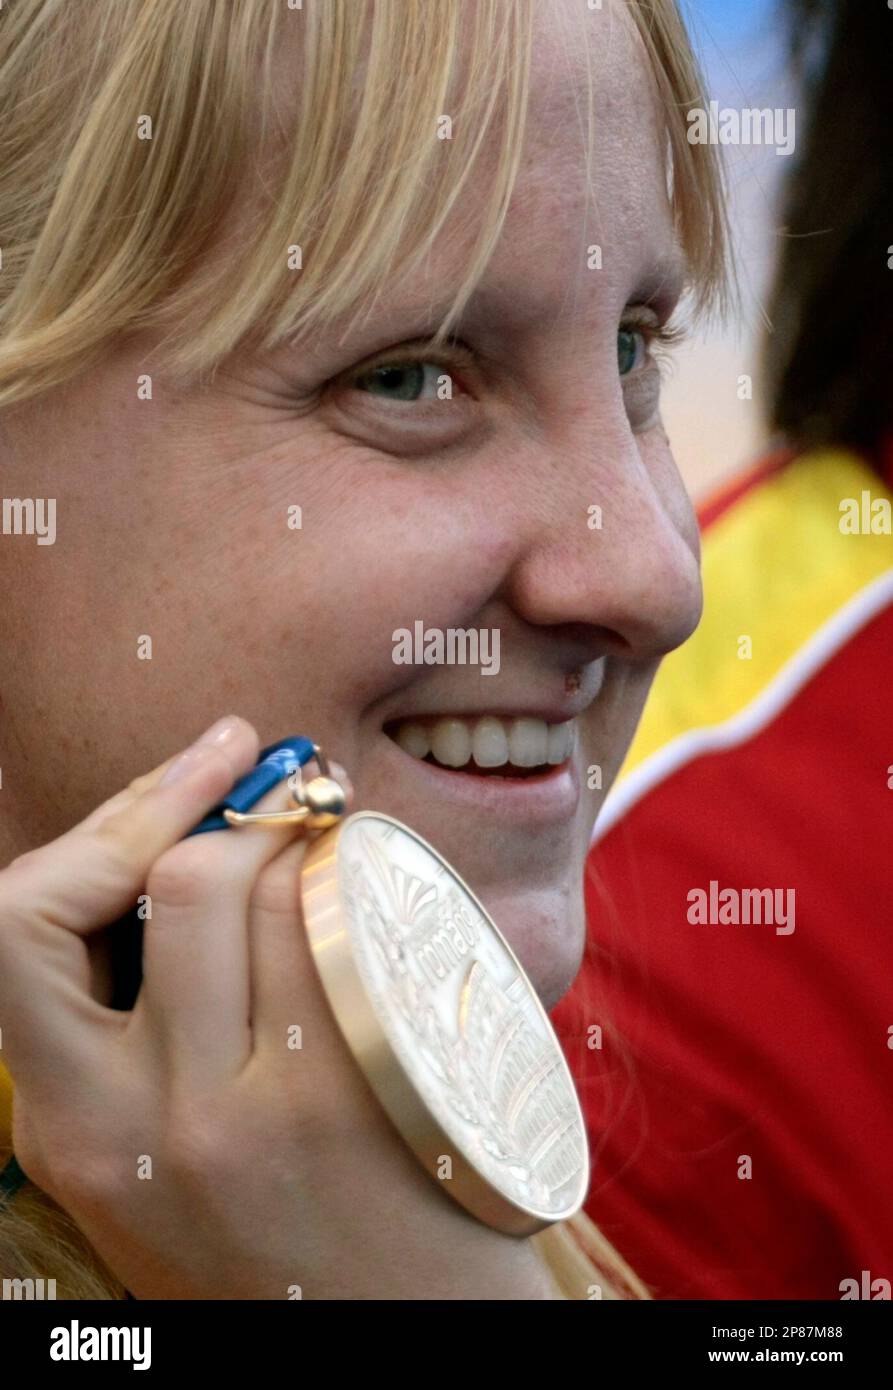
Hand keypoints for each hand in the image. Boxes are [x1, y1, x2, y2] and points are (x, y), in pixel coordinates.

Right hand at [0, 716, 555, 1298]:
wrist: (397, 1351)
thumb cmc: (278, 1245)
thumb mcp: (147, 1165)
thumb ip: (125, 1039)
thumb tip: (166, 859)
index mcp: (71, 1127)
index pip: (19, 924)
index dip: (103, 827)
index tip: (180, 775)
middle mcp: (150, 1120)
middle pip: (168, 880)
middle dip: (221, 809)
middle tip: (265, 771)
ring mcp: (260, 1109)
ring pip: (269, 887)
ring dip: (305, 834)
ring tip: (330, 833)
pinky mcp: (361, 1102)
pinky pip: (351, 930)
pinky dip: (367, 879)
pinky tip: (382, 884)